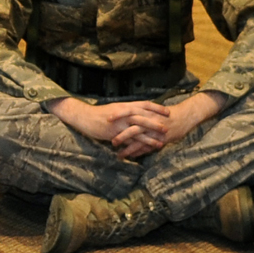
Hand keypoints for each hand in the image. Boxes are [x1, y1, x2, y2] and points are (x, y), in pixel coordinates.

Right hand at [50, 97, 169, 151]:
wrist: (85, 117)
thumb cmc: (99, 114)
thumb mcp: (114, 109)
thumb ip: (126, 111)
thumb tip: (136, 113)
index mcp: (125, 105)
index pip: (144, 104)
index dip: (156, 108)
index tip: (167, 111)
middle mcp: (124, 112)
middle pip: (144, 115)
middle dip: (157, 121)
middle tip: (169, 125)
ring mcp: (120, 122)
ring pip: (139, 127)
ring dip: (151, 133)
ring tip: (162, 139)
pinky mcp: (116, 132)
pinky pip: (130, 138)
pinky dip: (140, 143)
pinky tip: (146, 148)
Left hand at [116, 92, 226, 161]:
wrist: (184, 116)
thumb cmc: (166, 114)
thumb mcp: (152, 110)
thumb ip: (140, 114)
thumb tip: (127, 118)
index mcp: (146, 110)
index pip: (129, 110)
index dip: (118, 114)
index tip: (106, 118)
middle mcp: (149, 119)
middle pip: (131, 125)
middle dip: (119, 132)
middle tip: (107, 138)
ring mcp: (154, 130)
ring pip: (138, 137)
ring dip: (127, 145)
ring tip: (117, 152)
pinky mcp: (160, 139)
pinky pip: (147, 147)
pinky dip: (138, 152)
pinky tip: (130, 157)